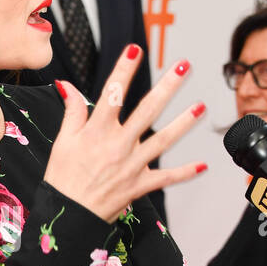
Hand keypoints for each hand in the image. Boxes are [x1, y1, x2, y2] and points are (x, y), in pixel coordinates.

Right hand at [43, 49, 206, 222]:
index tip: (135, 49)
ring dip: (185, 122)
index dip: (124, 69)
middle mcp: (118, 145)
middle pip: (147, 110)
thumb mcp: (63, 141)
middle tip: (183, 66)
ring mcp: (132, 165)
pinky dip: (185, 173)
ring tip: (201, 106)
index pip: (112, 93)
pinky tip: (203, 165)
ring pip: (164, 140)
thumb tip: (67, 85)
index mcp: (97, 131)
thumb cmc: (62, 178)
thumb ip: (72, 111)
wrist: (68, 216)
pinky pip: (166, 178)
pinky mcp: (139, 185)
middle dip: (167, 86)